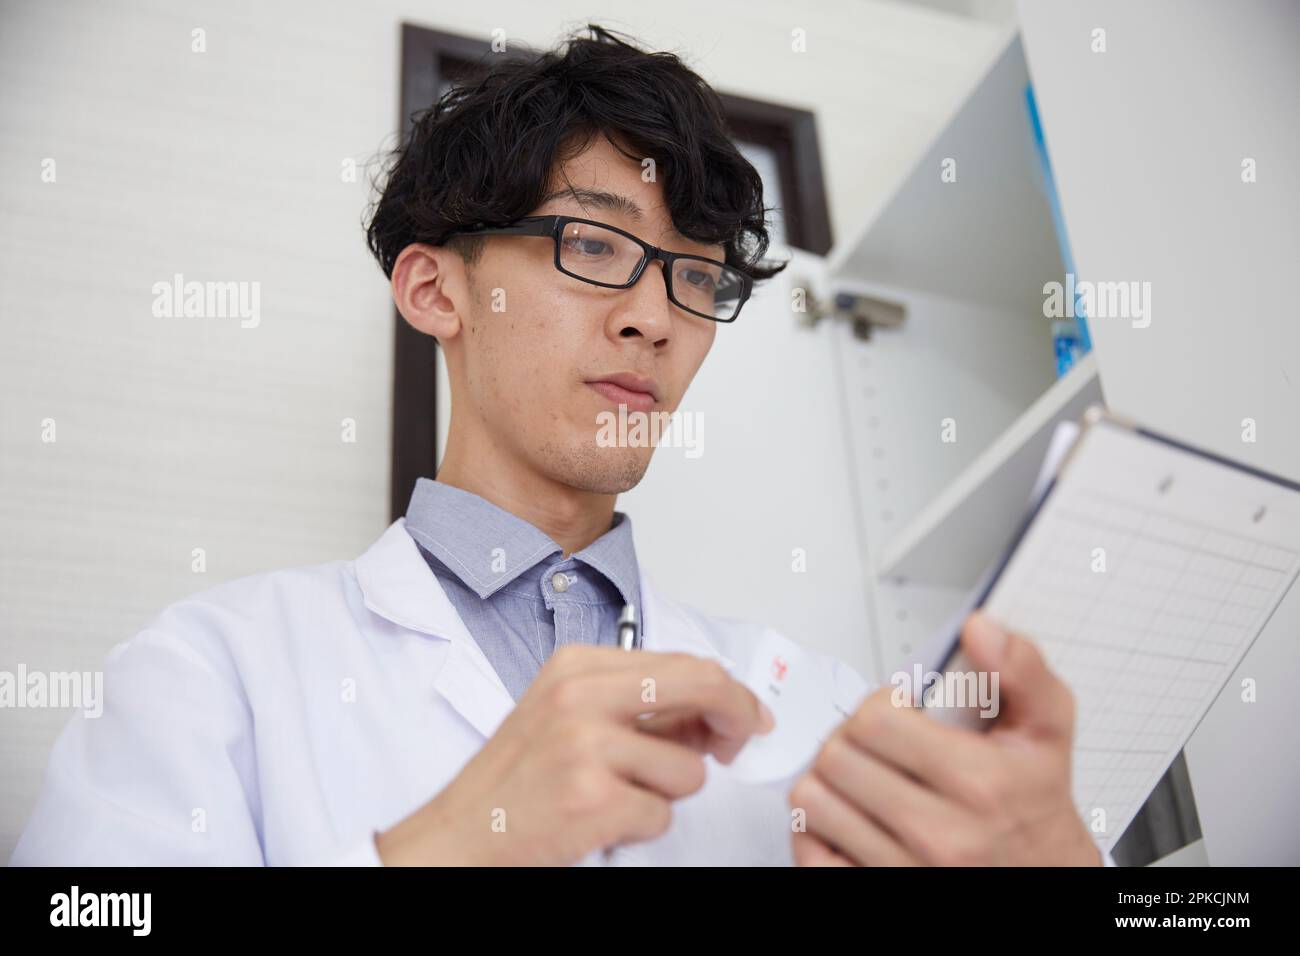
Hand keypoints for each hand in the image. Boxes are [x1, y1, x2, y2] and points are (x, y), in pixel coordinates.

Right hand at [376, 644, 773, 865]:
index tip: (746, 715)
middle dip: (737, 718)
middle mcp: (582, 695)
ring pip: (689, 770)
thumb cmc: (516, 777)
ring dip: (666, 794)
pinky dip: (641, 827)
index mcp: (579, 664)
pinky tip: (600, 820)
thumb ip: (636, 704)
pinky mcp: (591, 798)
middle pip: (703, 687)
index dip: (730, 692)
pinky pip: (661, 815)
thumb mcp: (568, 712)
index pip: (684, 662)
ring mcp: (586, 746)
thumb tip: (716, 712)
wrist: (461, 831)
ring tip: (617, 795)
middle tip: (738, 744)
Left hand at [789, 611, 1100, 865]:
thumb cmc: (1035, 802)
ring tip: (861, 776)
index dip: (879, 702)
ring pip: (812, 799)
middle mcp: (940, 834)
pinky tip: (849, 814)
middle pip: (836, 756)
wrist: (1047, 875)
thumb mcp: (1048, 728)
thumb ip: (1021, 668)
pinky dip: (815, 827)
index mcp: (980, 783)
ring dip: (828, 779)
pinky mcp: (875, 891)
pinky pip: (808, 849)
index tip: (898, 710)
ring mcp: (903, 869)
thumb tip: (981, 629)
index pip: (875, 718)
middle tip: (876, 741)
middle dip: (850, 737)